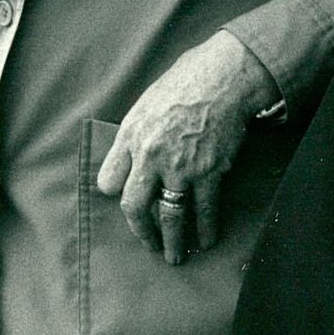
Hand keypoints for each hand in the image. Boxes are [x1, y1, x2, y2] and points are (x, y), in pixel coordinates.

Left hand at [95, 31, 278, 266]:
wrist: (223, 77)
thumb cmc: (184, 83)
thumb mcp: (144, 104)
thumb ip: (133, 136)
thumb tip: (125, 164)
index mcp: (131, 137)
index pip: (109, 181)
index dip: (116, 194)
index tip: (126, 202)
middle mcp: (151, 156)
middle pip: (135, 207)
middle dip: (141, 232)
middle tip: (149, 245)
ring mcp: (181, 167)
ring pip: (170, 216)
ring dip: (172, 241)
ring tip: (174, 257)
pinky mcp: (210, 171)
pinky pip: (205, 209)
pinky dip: (206, 228)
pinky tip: (206, 240)